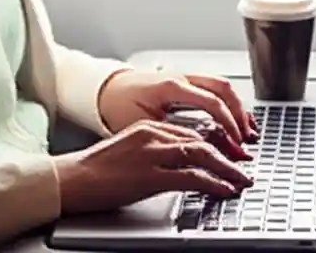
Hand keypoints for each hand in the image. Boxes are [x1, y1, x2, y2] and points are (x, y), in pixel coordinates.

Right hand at [53, 120, 253, 213]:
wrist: (71, 179)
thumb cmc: (95, 170)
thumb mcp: (128, 150)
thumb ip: (154, 149)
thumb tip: (180, 161)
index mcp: (148, 125)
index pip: (192, 129)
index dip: (217, 141)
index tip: (232, 151)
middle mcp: (152, 134)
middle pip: (202, 139)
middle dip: (228, 153)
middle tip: (244, 165)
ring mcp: (152, 154)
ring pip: (202, 154)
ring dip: (227, 168)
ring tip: (242, 179)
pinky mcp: (150, 176)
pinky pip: (191, 177)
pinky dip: (213, 183)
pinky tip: (224, 190)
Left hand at [98, 70, 258, 145]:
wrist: (104, 91)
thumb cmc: (117, 107)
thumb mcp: (143, 127)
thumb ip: (173, 135)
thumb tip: (201, 148)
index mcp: (171, 86)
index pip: (211, 101)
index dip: (227, 123)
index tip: (236, 142)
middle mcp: (180, 77)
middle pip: (222, 89)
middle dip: (239, 114)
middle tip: (247, 137)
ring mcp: (184, 77)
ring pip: (221, 85)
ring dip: (237, 107)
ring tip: (247, 129)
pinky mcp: (184, 82)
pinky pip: (213, 87)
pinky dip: (227, 102)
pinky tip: (235, 117)